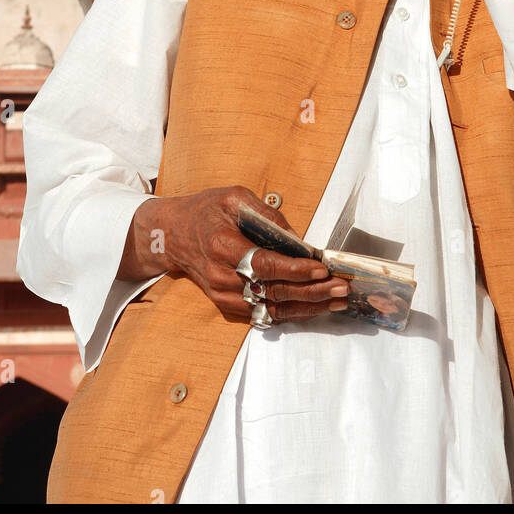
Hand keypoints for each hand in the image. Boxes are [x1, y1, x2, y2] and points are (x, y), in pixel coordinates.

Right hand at [119, 186, 348, 322]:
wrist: (173, 235)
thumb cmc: (207, 211)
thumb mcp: (234, 197)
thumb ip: (267, 216)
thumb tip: (299, 241)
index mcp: (222, 245)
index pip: (263, 264)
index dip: (294, 269)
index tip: (321, 269)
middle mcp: (221, 276)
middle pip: (272, 291)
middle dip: (311, 292)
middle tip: (340, 288)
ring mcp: (223, 296)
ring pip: (271, 309)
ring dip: (307, 307)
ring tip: (336, 301)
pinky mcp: (227, 306)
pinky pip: (263, 315)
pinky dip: (292, 313)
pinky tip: (315, 307)